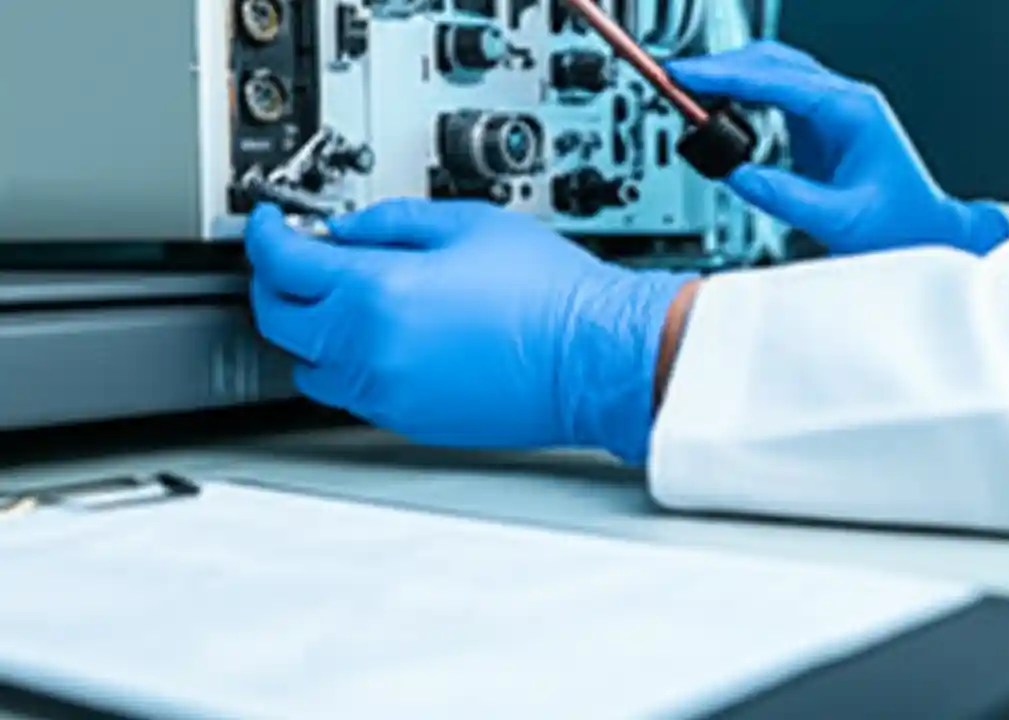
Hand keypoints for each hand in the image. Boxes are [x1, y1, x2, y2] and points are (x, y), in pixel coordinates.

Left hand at [245, 200, 693, 463]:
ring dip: (309, 328)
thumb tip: (346, 228)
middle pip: (277, 318)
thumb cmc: (549, 294)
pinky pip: (350, 392)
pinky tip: (385, 337)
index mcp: (377, 291)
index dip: (266, 232)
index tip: (270, 222)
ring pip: (307, 364)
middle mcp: (369, 350)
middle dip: (276, 281)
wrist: (592, 358)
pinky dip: (349, 362)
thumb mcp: (468, 223)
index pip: (283, 261)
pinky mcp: (408, 421)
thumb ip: (392, 220)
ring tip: (343, 301)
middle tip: (296, 256)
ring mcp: (385, 393)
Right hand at [667, 42, 1008, 255]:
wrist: (925, 232)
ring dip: (731, 76)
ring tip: (690, 90)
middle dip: (722, 67)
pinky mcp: (820, 126)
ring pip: (773, 71)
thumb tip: (738, 175)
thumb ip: (784, 196)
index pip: (779, 78)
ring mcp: (832, 110)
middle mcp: (844, 101)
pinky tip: (720, 105)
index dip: (727, 74)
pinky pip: (774, 95)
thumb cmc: (899, 225)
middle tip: (676, 78)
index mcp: (853, 112)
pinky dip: (742, 94)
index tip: (687, 75)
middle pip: (773, 62)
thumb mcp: (838, 219)